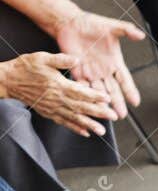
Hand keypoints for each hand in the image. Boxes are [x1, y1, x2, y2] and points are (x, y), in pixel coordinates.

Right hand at [0, 53, 115, 136]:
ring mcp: (52, 107)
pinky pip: (63, 122)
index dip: (95, 96)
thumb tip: (76, 59)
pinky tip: (85, 132)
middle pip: (81, 107)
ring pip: (73, 117)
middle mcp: (56, 98)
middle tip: (113, 117)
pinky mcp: (47, 112)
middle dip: (98, 112)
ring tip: (102, 131)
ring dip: (89, 124)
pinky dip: (74, 128)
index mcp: (57, 84)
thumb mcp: (42, 58)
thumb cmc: (25, 67)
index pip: (80, 92)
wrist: (9, 80)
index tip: (107, 99)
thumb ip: (60, 59)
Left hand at [53, 10, 142, 120]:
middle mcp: (104, 70)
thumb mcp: (111, 26)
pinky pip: (82, 86)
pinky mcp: (77, 71)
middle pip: (113, 90)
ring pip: (98, 91)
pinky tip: (87, 104)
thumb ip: (126, 31)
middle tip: (121, 115)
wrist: (70, 23)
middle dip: (117, 103)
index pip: (125, 79)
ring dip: (101, 103)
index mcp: (114, 62)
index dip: (130, 90)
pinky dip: (85, 95)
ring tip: (105, 114)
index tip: (135, 102)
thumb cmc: (91, 24)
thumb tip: (141, 35)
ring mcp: (91, 72)